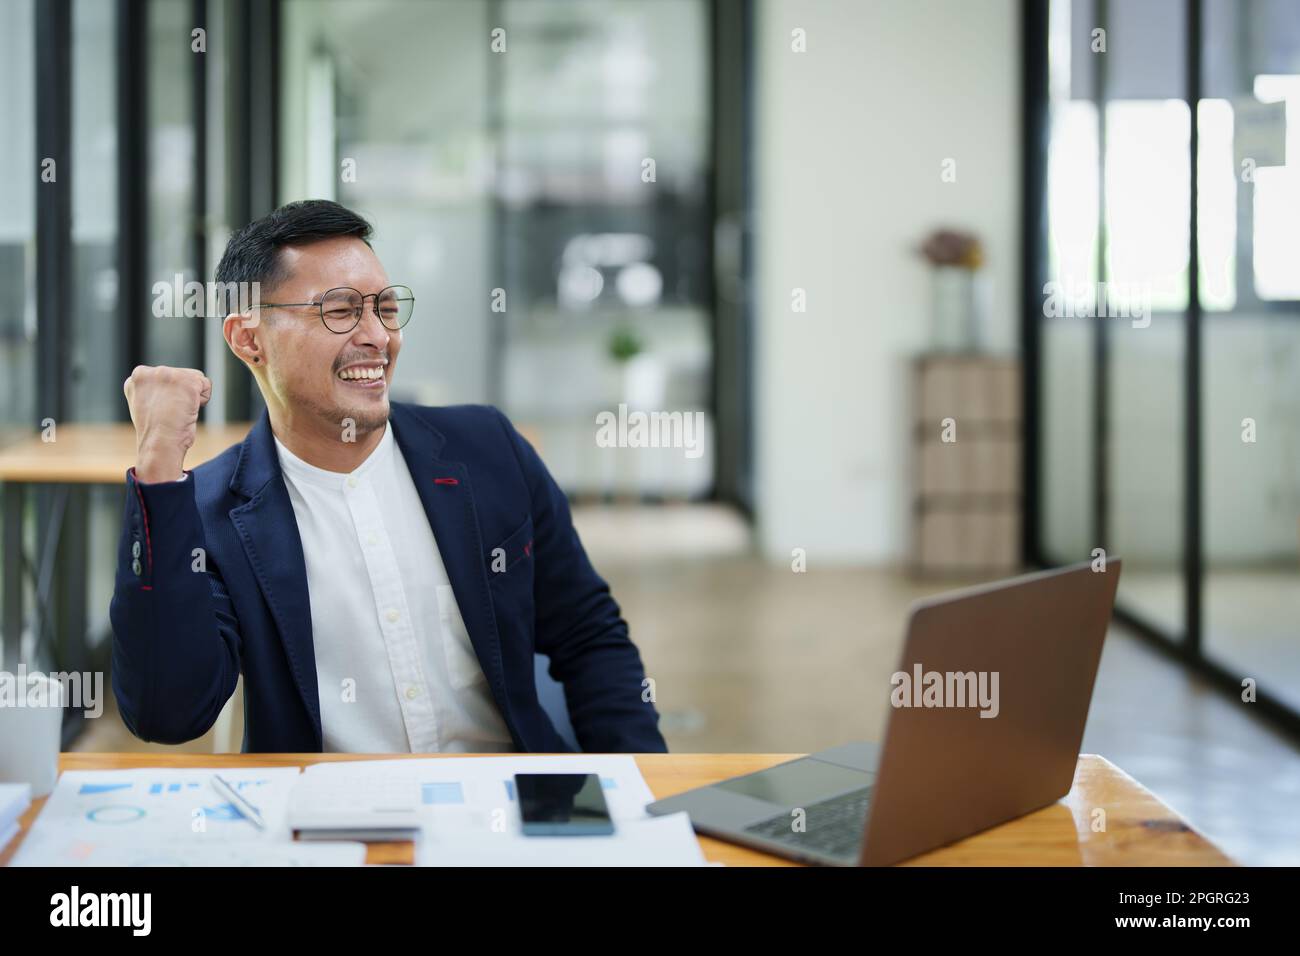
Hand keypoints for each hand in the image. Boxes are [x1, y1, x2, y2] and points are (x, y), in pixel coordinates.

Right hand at [123, 365, 211, 482]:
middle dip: (181, 394)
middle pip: (181, 375)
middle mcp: (148, 372)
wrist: (160, 444)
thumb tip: (172, 388)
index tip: (160, 411)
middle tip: (170, 413)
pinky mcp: (186, 381)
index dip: (169, 396)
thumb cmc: (156, 433)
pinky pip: (206, 385)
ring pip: (194, 378)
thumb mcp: (147, 405)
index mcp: (136, 378)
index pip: (165, 377)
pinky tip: (188, 410)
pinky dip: (203, 400)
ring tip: (178, 412)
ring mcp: (167, 374)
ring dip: (193, 396)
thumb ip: (155, 390)